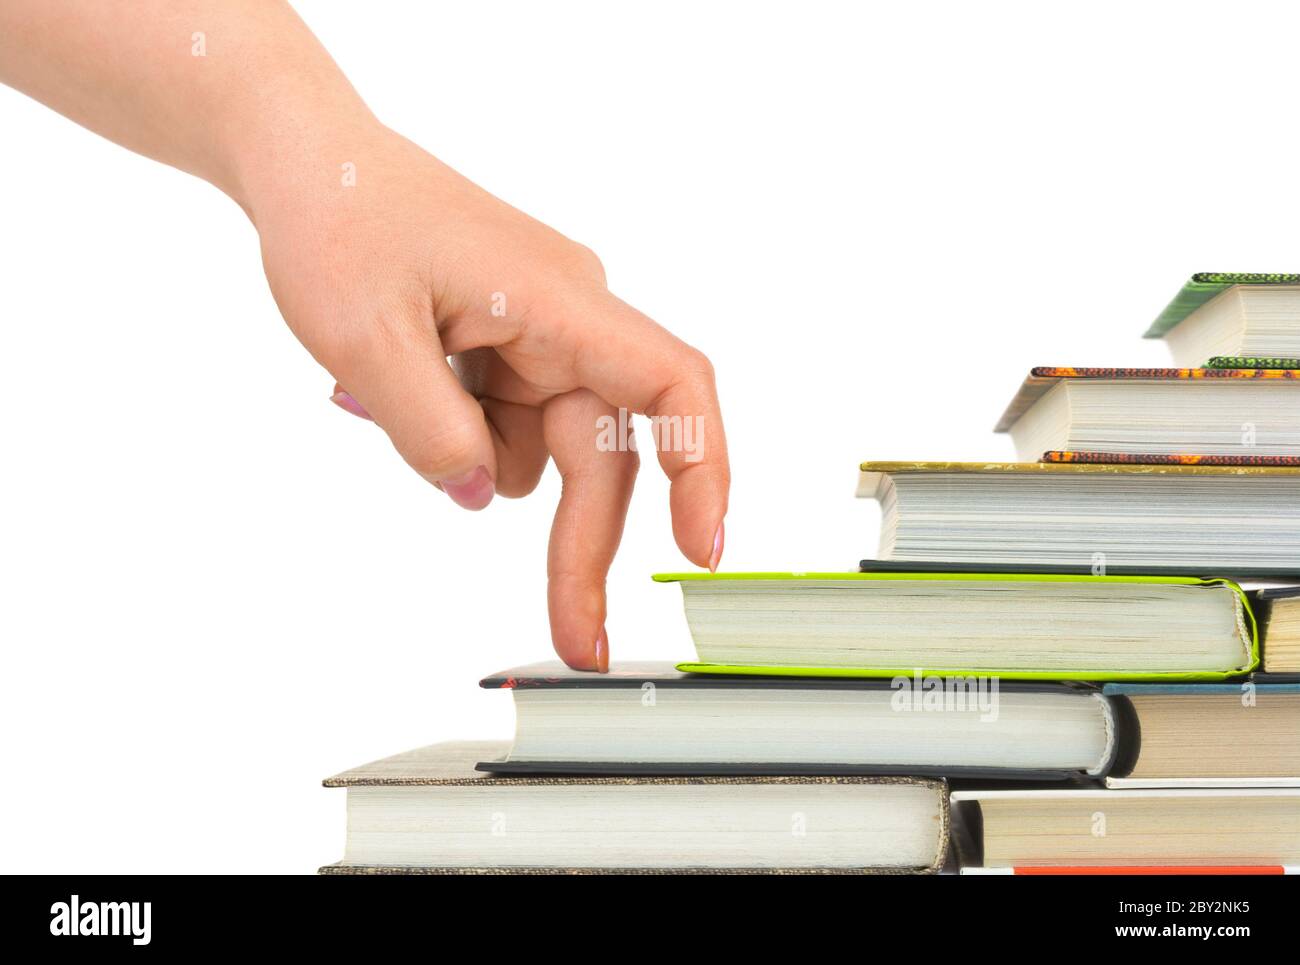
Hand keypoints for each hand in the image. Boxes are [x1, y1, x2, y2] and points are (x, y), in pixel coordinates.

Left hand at [252, 126, 728, 670]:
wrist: (310, 157)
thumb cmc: (339, 217)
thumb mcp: (364, 339)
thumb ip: (432, 432)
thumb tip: (479, 494)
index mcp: (558, 302)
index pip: (671, 386)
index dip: (703, 469)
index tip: (702, 548)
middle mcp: (568, 318)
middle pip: (604, 453)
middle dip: (581, 546)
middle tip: (576, 640)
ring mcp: (540, 333)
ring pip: (548, 446)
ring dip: (481, 462)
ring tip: (395, 395)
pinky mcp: (509, 346)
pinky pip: (508, 424)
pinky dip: (463, 433)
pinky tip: (406, 386)